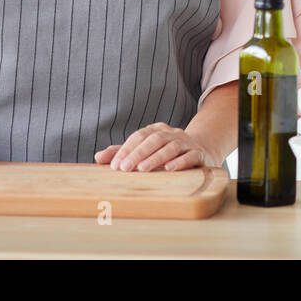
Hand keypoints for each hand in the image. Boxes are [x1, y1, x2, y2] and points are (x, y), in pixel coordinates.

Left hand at [94, 122, 219, 171]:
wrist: (203, 149)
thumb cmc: (167, 152)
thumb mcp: (145, 151)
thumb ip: (123, 153)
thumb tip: (98, 157)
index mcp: (156, 131)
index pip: (139, 136)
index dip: (126, 150)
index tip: (115, 165)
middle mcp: (171, 134)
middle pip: (153, 140)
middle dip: (137, 154)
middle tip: (124, 168)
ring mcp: (186, 143)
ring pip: (171, 147)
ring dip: (156, 158)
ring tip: (142, 169)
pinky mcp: (199, 154)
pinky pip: (190, 156)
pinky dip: (180, 162)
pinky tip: (169, 169)